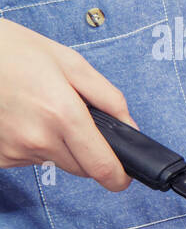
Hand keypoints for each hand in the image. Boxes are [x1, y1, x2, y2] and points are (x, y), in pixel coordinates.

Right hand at [0, 18, 134, 190]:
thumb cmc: (14, 52)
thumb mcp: (71, 63)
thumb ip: (108, 97)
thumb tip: (129, 127)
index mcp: (63, 115)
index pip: (101, 168)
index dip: (118, 176)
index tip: (123, 176)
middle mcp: (38, 139)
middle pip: (82, 168)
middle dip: (88, 151)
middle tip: (73, 120)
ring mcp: (14, 150)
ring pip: (56, 162)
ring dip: (58, 145)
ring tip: (42, 111)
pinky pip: (29, 159)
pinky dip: (34, 144)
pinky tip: (23, 119)